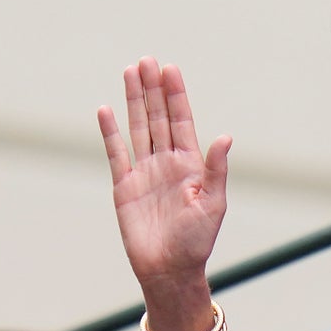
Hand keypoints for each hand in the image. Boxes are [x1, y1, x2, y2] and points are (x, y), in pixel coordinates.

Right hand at [97, 57, 231, 286]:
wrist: (169, 270)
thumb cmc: (197, 241)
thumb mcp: (214, 204)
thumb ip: (216, 170)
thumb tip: (224, 137)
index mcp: (190, 165)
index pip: (181, 121)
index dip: (176, 95)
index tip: (170, 68)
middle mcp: (166, 163)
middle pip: (158, 118)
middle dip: (153, 89)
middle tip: (147, 59)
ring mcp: (144, 173)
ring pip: (138, 128)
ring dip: (134, 101)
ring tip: (130, 72)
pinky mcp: (124, 187)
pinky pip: (116, 153)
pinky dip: (110, 132)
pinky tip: (106, 109)